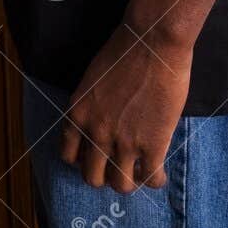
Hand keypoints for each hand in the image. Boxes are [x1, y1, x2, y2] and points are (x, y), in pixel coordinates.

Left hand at [59, 26, 192, 192]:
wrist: (151, 42)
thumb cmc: (124, 50)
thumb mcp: (93, 80)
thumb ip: (93, 107)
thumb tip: (101, 123)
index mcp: (78, 113)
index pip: (68, 155)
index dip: (82, 160)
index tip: (95, 156)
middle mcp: (96, 132)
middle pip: (92, 178)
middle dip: (105, 177)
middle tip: (117, 168)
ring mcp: (124, 141)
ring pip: (121, 185)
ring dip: (130, 182)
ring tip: (138, 172)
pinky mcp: (152, 144)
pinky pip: (151, 178)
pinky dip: (155, 180)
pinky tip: (159, 173)